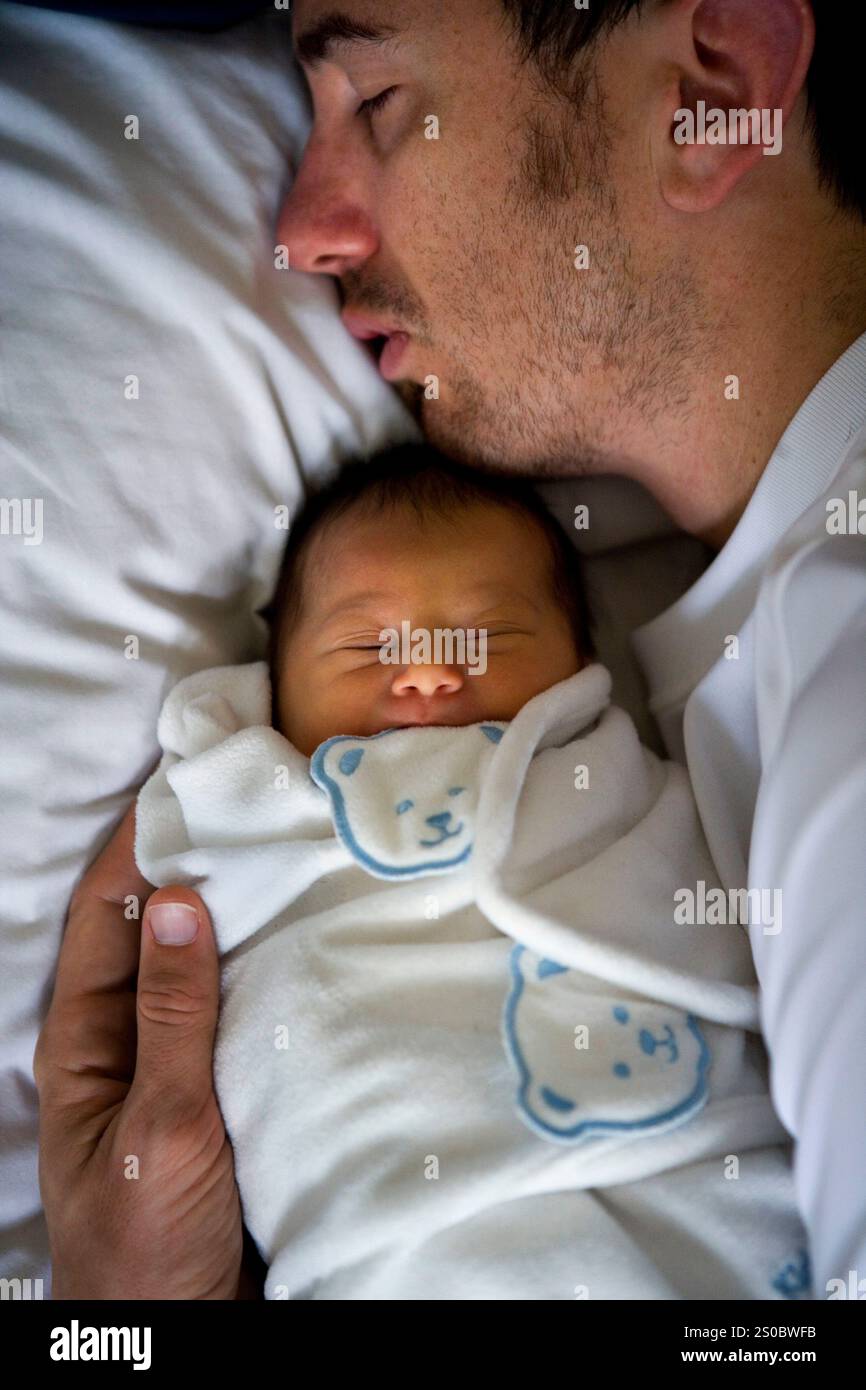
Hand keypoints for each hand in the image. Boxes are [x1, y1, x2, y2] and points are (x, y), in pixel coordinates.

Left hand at [34, 804, 249, 1298]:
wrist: (183, 1337)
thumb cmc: (149, 1243)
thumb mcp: (160, 1125)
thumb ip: (170, 1016)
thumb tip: (173, 898)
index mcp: (85, 1041)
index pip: (106, 916)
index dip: (139, 843)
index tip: (187, 779)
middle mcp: (126, 1038)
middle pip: (154, 928)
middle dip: (195, 862)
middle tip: (258, 801)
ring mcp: (176, 1062)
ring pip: (203, 964)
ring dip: (239, 910)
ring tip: (293, 850)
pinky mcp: (223, 1088)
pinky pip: (241, 1007)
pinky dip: (270, 962)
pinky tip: (312, 936)